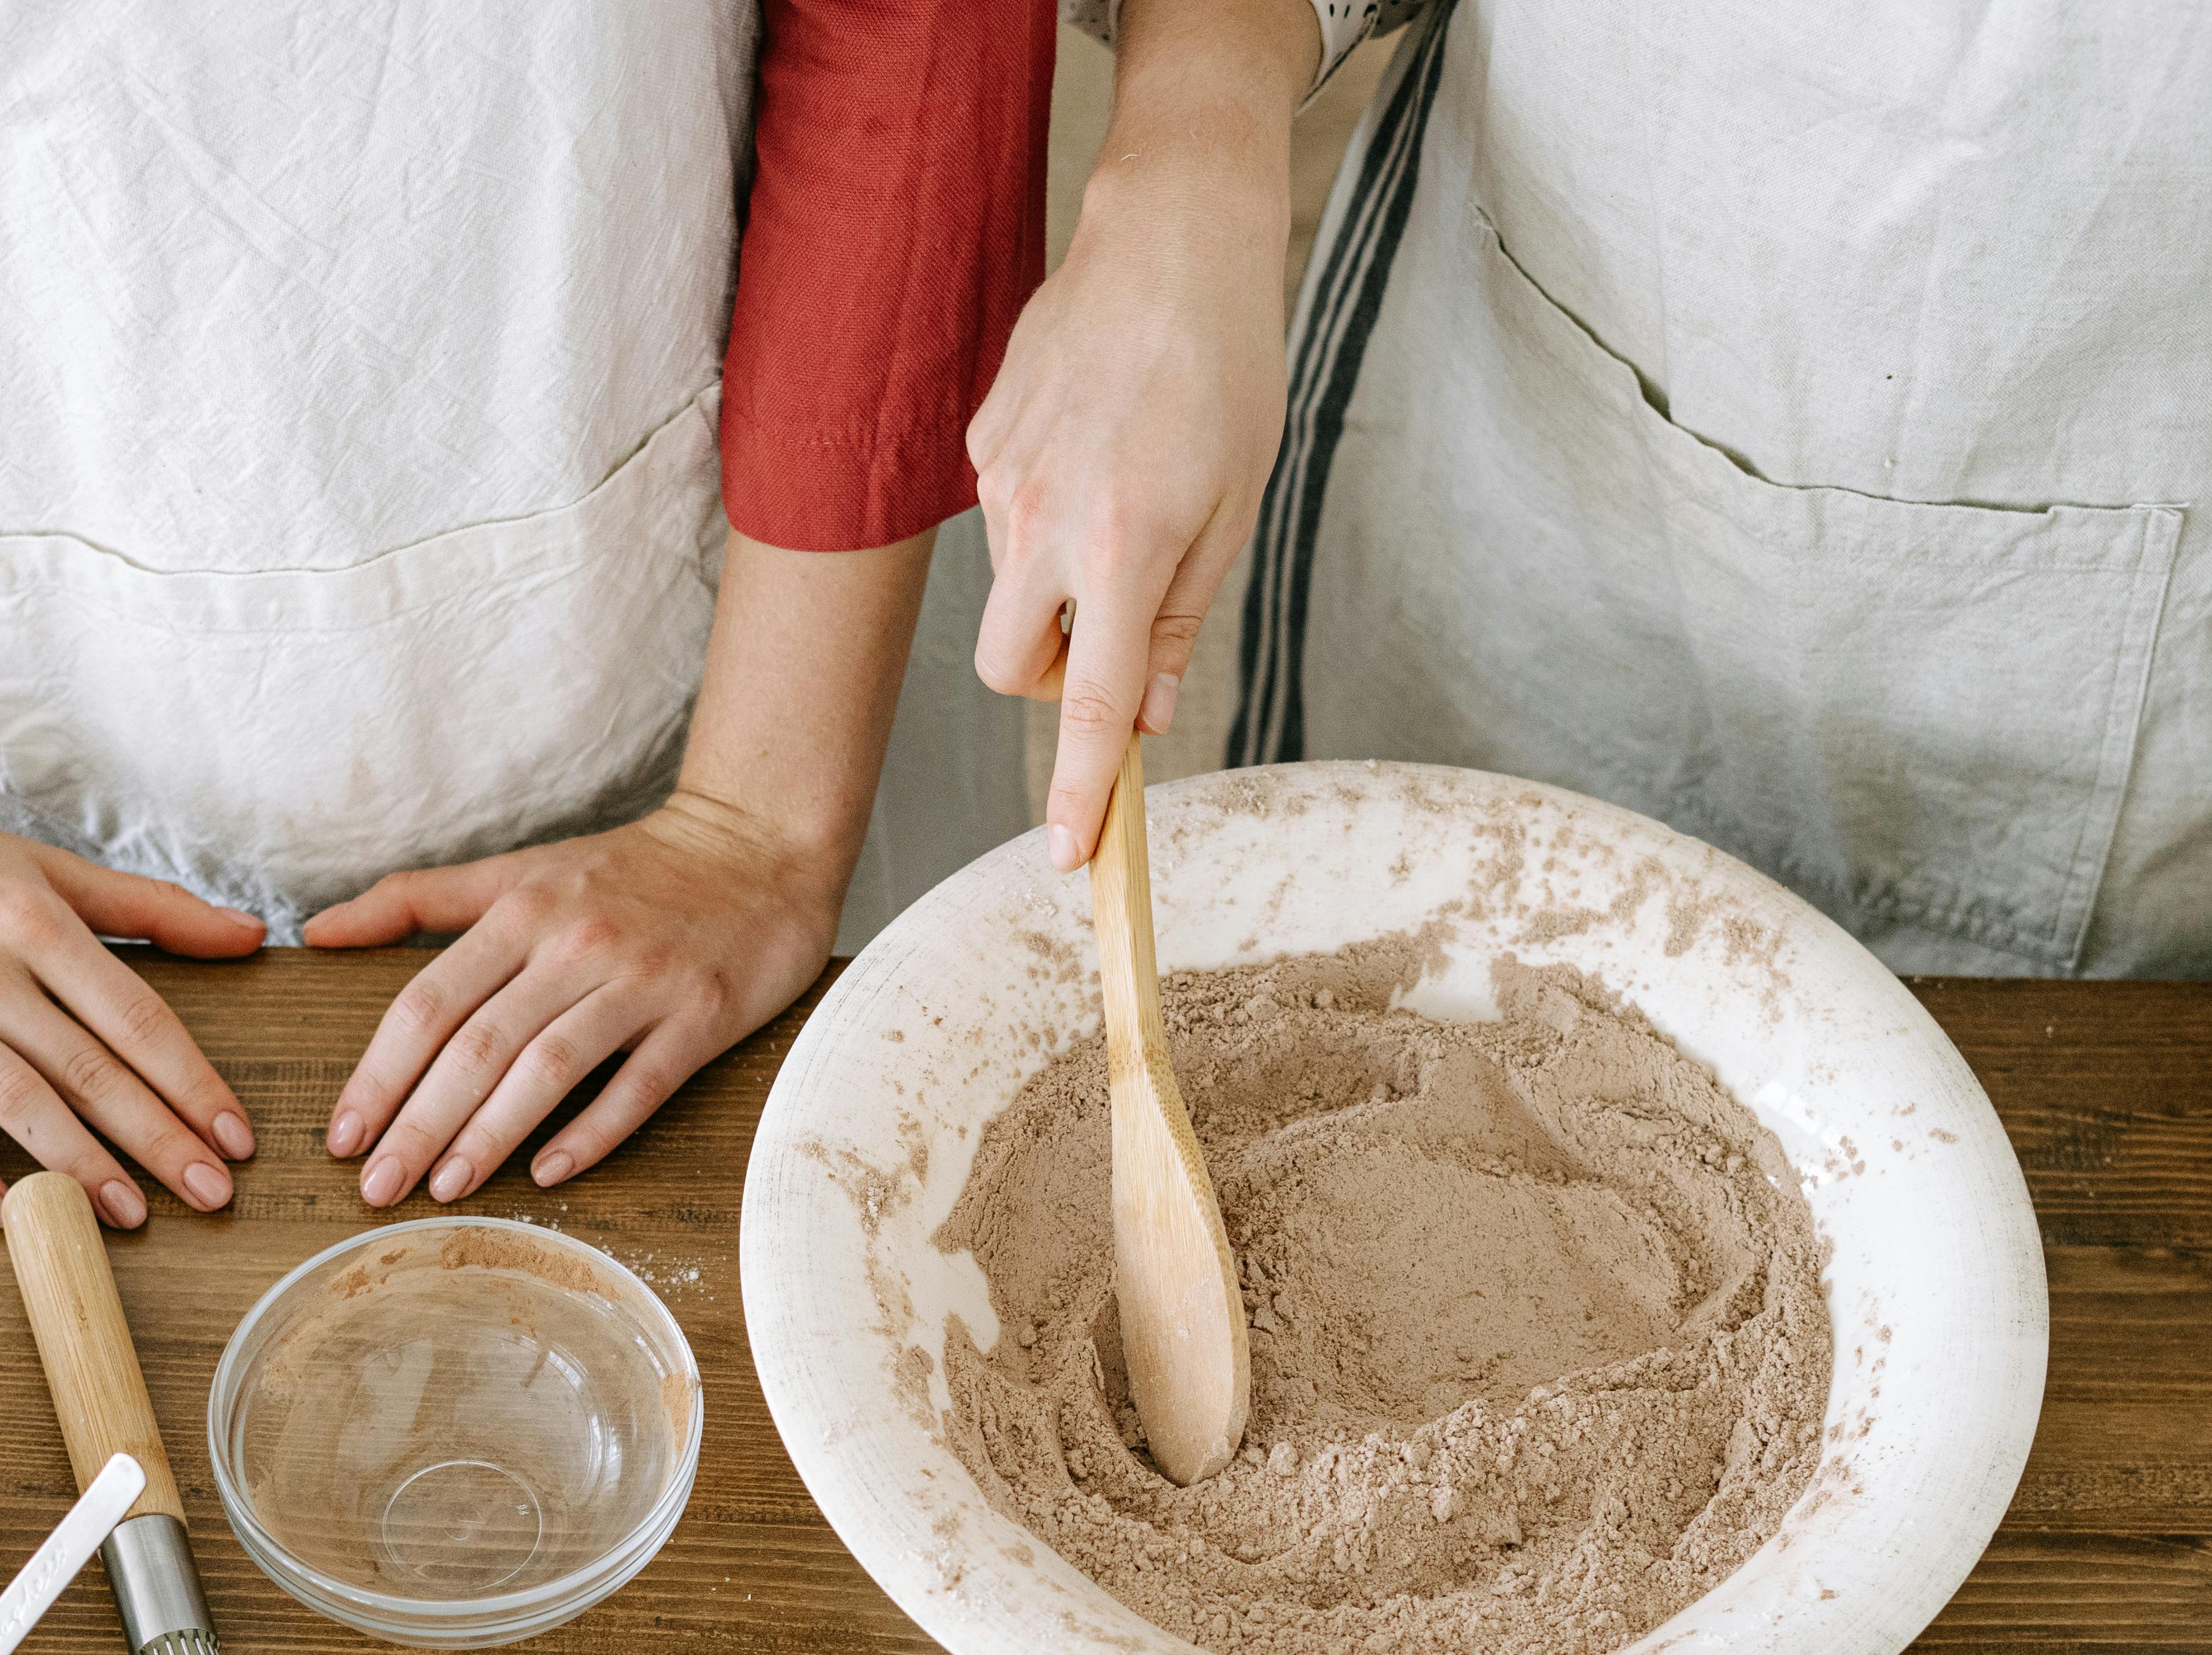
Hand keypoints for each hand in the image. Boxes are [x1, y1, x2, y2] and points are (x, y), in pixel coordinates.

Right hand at [0, 786, 264, 1228]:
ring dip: (79, 1166)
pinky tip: (5, 1214)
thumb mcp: (43, 865)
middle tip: (213, 1195)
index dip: (192, 1083)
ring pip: (15, 1101)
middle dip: (159, 1139)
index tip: (236, 1137)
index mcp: (36, 923)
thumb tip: (249, 934)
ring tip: (132, 1216)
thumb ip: (149, 906)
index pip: (136, 1018)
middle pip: (89, 1069)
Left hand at [301, 791, 846, 1203]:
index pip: (428, 1002)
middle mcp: (574, 943)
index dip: (379, 1073)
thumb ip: (414, 900)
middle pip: (478, 1044)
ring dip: (490, 1135)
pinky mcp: (701, 1015)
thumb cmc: (628, 870)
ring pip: (549, 1068)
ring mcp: (640, 980)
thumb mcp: (516, 871)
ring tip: (444, 1191)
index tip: (342, 1136)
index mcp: (520, 909)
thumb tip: (315, 932)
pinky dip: (591, 1134)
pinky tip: (548, 1176)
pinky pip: (639, 1085)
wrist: (757, 843)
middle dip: (419, 1122)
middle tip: (376, 1187)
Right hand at [967, 30, 1298, 868]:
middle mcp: (1042, 521)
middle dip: (1050, 675)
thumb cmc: (1224, 372)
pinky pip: (1005, 517)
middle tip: (1112, 633)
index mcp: (1118, 548)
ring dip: (1058, 581)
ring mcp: (999, 477)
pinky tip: (1096, 444)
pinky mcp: (980, 438)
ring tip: (1127, 491)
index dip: (1078, 791)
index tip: (1071, 857)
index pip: (1083, 704)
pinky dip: (1047, 514)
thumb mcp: (1231, 510)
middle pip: (1007, 665)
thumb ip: (1178, 621)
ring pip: (1009, 587)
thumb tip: (1142, 712)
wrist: (1170, 240)